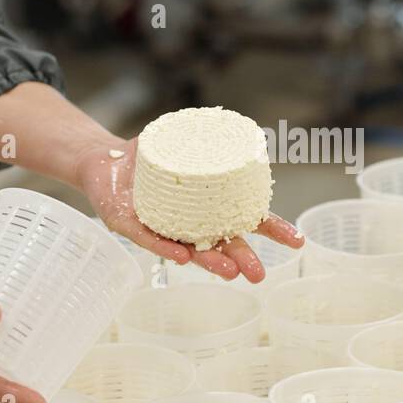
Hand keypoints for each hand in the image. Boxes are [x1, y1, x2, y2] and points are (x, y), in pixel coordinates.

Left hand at [75, 137, 303, 282]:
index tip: (298, 241)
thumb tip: (241, 128)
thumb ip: (208, 136)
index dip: (272, 231)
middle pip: (222, 244)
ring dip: (210, 262)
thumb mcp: (183, 141)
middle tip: (259, 274)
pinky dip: (166, 248)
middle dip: (242, 260)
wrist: (104, 161)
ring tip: (229, 272)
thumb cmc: (148, 156)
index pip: (246, 220)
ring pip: (190, 249)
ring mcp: (163, 228)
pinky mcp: (132, 227)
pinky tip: (181, 257)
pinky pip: (151, 239)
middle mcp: (189, 223)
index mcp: (208, 206)